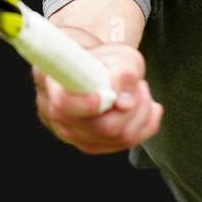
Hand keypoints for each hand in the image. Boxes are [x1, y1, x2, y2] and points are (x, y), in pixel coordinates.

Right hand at [33, 43, 163, 155]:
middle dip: (132, 104)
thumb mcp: (117, 55)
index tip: (102, 97)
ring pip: (121, 137)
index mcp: (55, 87)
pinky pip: (130, 142)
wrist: (94, 70)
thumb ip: (122, 72)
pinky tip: (142, 105)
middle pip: (103, 127)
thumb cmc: (100, 61)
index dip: (86, 103)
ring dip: (141, 111)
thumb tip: (125, 100)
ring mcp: (76, 137)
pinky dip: (146, 122)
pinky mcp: (94, 146)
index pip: (64, 104)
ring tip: (137, 90)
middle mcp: (61, 118)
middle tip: (137, 84)